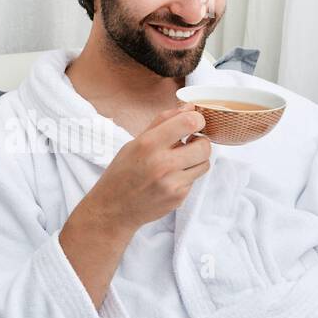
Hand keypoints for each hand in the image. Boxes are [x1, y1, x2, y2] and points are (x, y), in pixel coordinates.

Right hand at [81, 105, 210, 233]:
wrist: (113, 209)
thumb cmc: (122, 173)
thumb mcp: (135, 142)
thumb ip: (162, 123)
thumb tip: (189, 108)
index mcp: (148, 144)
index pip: (189, 123)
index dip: (197, 119)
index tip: (194, 122)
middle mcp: (162, 164)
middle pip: (204, 146)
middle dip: (200, 142)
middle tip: (190, 143)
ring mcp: (172, 184)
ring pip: (204, 164)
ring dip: (196, 159)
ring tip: (179, 161)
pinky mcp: (178, 198)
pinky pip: (194, 180)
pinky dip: (186, 176)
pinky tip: (170, 178)